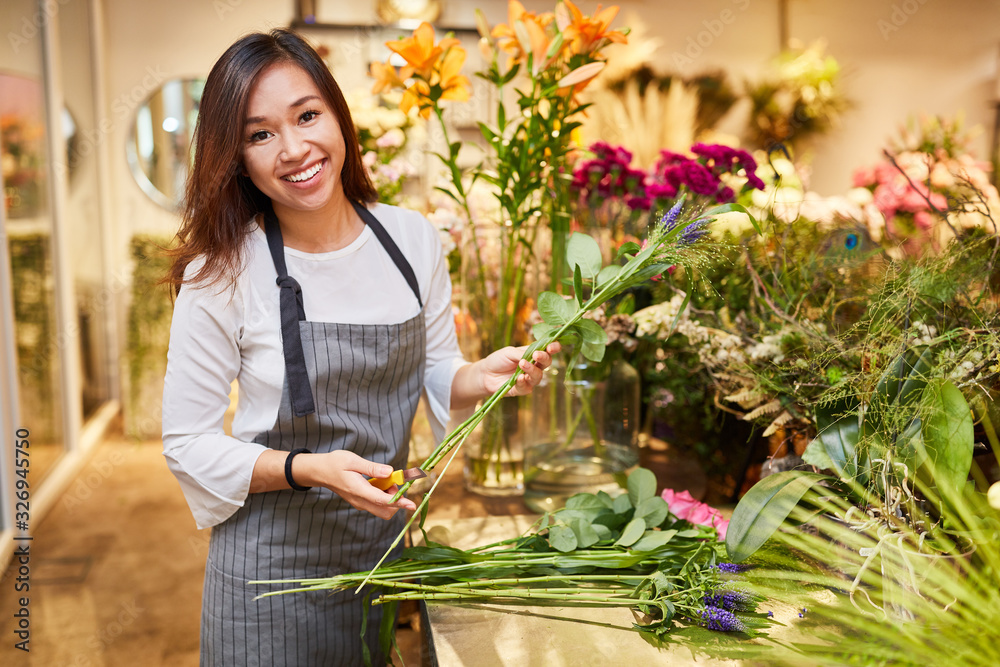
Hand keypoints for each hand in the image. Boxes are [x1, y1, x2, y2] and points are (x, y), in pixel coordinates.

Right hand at [294, 450, 416, 519]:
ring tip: (384, 479)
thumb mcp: (352, 460)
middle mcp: (360, 501)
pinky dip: (384, 496)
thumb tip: (390, 471)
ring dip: (390, 497)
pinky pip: (377, 504)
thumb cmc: (335, 463)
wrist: (320, 471)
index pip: (382, 500)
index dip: (399, 502)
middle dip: (396, 500)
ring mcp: (360, 503)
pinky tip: (379, 481)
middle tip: (393, 481)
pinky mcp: (360, 502)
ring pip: (382, 509)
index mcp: (358, 490)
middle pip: (385, 511)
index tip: (412, 504)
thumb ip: (372, 468)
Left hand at [479, 342, 560, 397]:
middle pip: (547, 363)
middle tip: (536, 355)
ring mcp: (529, 378)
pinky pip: (527, 387)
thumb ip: (522, 353)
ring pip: (538, 376)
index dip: (553, 348)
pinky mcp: (522, 389)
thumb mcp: (509, 352)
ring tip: (522, 364)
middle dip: (544, 358)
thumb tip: (534, 355)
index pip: (548, 350)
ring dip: (532, 370)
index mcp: (533, 353)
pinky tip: (518, 378)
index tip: (551, 347)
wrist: (485, 374)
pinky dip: (523, 382)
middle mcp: (534, 366)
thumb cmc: (498, 360)